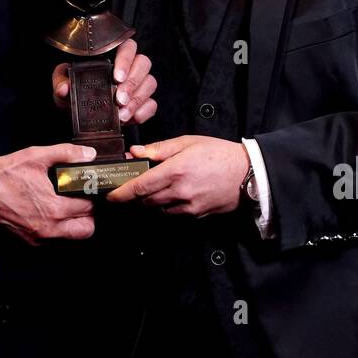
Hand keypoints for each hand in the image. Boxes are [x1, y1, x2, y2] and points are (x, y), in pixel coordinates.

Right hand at [0, 144, 97, 245]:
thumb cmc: (4, 176)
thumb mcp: (35, 157)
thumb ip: (65, 153)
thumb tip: (88, 154)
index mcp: (54, 209)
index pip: (89, 208)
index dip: (91, 195)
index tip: (88, 187)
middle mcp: (49, 228)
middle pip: (86, 229)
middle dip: (89, 214)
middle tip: (82, 199)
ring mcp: (39, 237)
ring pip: (72, 237)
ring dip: (76, 223)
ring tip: (69, 206)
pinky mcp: (30, 241)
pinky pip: (55, 240)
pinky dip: (59, 228)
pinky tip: (52, 212)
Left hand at [51, 38, 157, 124]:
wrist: (79, 116)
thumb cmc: (74, 94)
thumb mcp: (64, 86)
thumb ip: (61, 82)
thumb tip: (64, 88)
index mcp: (112, 55)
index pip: (128, 47)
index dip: (125, 60)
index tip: (116, 77)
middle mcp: (129, 67)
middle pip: (143, 64)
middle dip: (132, 83)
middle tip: (119, 99)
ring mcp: (139, 84)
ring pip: (150, 83)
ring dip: (137, 100)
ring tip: (122, 114)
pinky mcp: (144, 102)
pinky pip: (152, 104)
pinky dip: (143, 112)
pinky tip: (131, 118)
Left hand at [105, 135, 248, 216]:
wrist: (247, 173)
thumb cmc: (218, 154)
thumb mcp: (188, 142)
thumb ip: (160, 148)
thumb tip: (136, 153)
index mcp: (176, 170)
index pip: (140, 186)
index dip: (121, 193)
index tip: (110, 196)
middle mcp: (180, 191)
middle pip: (145, 200)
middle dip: (135, 194)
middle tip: (132, 184)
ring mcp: (188, 206)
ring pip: (157, 208)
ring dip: (151, 200)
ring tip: (158, 185)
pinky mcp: (196, 215)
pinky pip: (172, 213)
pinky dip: (166, 205)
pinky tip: (173, 193)